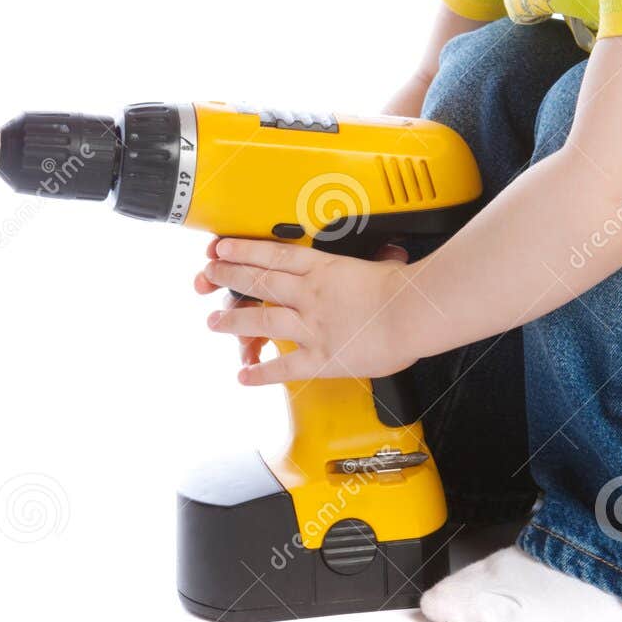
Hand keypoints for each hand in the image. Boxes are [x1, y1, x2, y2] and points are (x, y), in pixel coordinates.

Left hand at [194, 235, 418, 385]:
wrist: (414, 313)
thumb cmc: (405, 290)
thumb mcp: (380, 266)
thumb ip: (367, 268)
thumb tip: (385, 259)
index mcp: (325, 269)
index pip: (274, 255)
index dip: (244, 251)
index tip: (223, 248)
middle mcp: (312, 295)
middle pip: (259, 282)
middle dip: (228, 277)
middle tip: (207, 275)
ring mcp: (313, 326)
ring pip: (262, 319)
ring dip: (233, 320)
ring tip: (213, 322)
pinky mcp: (321, 356)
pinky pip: (284, 366)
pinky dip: (261, 372)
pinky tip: (244, 374)